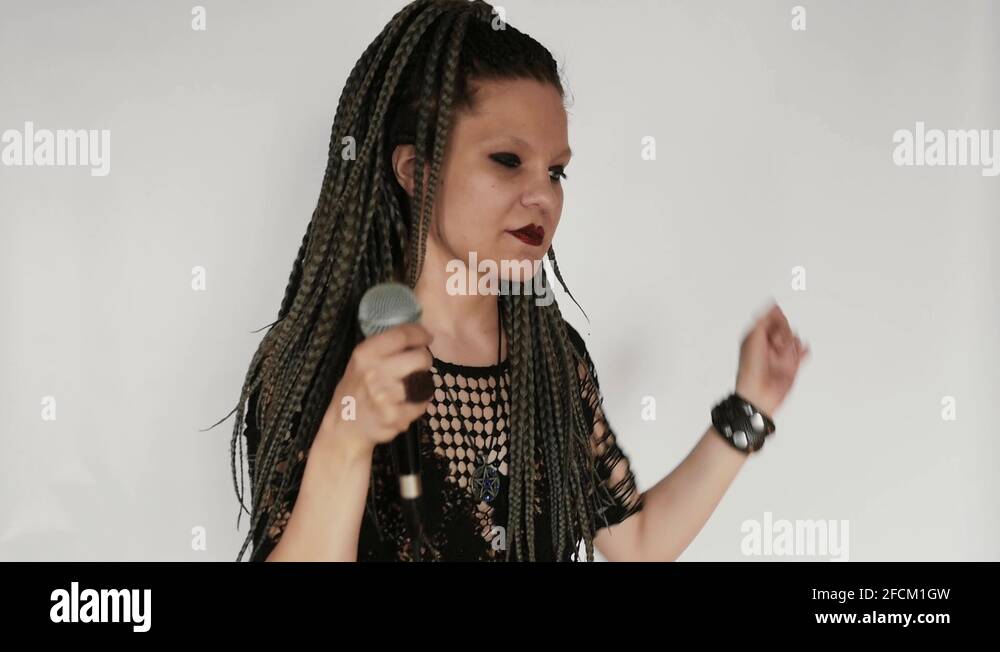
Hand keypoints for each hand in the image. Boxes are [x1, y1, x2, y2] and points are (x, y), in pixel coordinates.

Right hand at [315, 322, 434, 459]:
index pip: (402, 335)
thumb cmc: (357, 389)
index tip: (427, 337)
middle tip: (418, 366)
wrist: (344, 426)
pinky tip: (403, 406)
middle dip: (424, 361)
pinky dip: (417, 405)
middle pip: (420, 358)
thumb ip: (386, 347)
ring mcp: (384, 395)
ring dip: (421, 386)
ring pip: (424, 382)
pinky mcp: (393, 416)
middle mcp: (374, 372)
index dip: (420, 334)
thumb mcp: (362, 361)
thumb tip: (417, 334)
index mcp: (366, 353)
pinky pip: (421, 404)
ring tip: (407, 389)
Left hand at [734, 301, 809, 417]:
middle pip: (785, 327)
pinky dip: (804, 351)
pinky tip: (799, 354)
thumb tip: (772, 304)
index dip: (776, 320)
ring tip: (786, 354)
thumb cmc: (751, 369)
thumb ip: (763, 320)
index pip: (772, 318)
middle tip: (778, 344)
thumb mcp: (754, 338)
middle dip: (785, 333)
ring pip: (795, 338)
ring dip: (793, 343)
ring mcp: (781, 355)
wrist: (759, 393)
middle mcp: (770, 345)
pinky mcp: (792, 365)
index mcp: (758, 336)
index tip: (777, 324)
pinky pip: (803, 352)